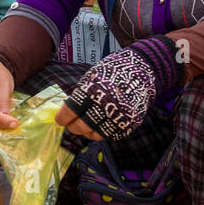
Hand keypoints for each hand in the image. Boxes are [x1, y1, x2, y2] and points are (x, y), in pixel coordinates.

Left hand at [62, 36, 182, 141]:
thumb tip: (66, 112)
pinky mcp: (130, 122)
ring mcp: (120, 115)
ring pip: (96, 134)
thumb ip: (80, 94)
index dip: (63, 118)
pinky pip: (112, 135)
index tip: (60, 120)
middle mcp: (106, 104)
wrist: (144, 69)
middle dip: (73, 128)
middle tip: (72, 126)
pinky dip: (103, 133)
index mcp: (94, 89)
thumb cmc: (113, 71)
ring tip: (86, 127)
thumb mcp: (92, 76)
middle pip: (82, 126)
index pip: (72, 110)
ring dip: (88, 133)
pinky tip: (100, 126)